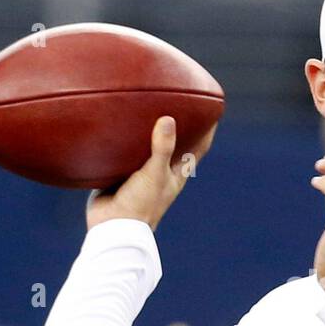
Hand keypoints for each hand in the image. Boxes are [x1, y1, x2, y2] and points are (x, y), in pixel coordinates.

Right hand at [86, 116, 216, 231]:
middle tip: (177, 99)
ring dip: (148, 130)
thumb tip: (168, 119)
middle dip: (177, 125)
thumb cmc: (140, 204)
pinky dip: (124, 139)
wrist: (112, 226)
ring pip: (147, 146)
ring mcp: (140, 173)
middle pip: (174, 144)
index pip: (198, 148)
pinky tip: (118, 124)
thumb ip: (162, 148)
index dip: (207, 129)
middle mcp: (161, 172)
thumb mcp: (155, 174)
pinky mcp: (120, 173)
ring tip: (146, 105)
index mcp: (176, 174)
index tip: (212, 108)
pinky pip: (124, 152)